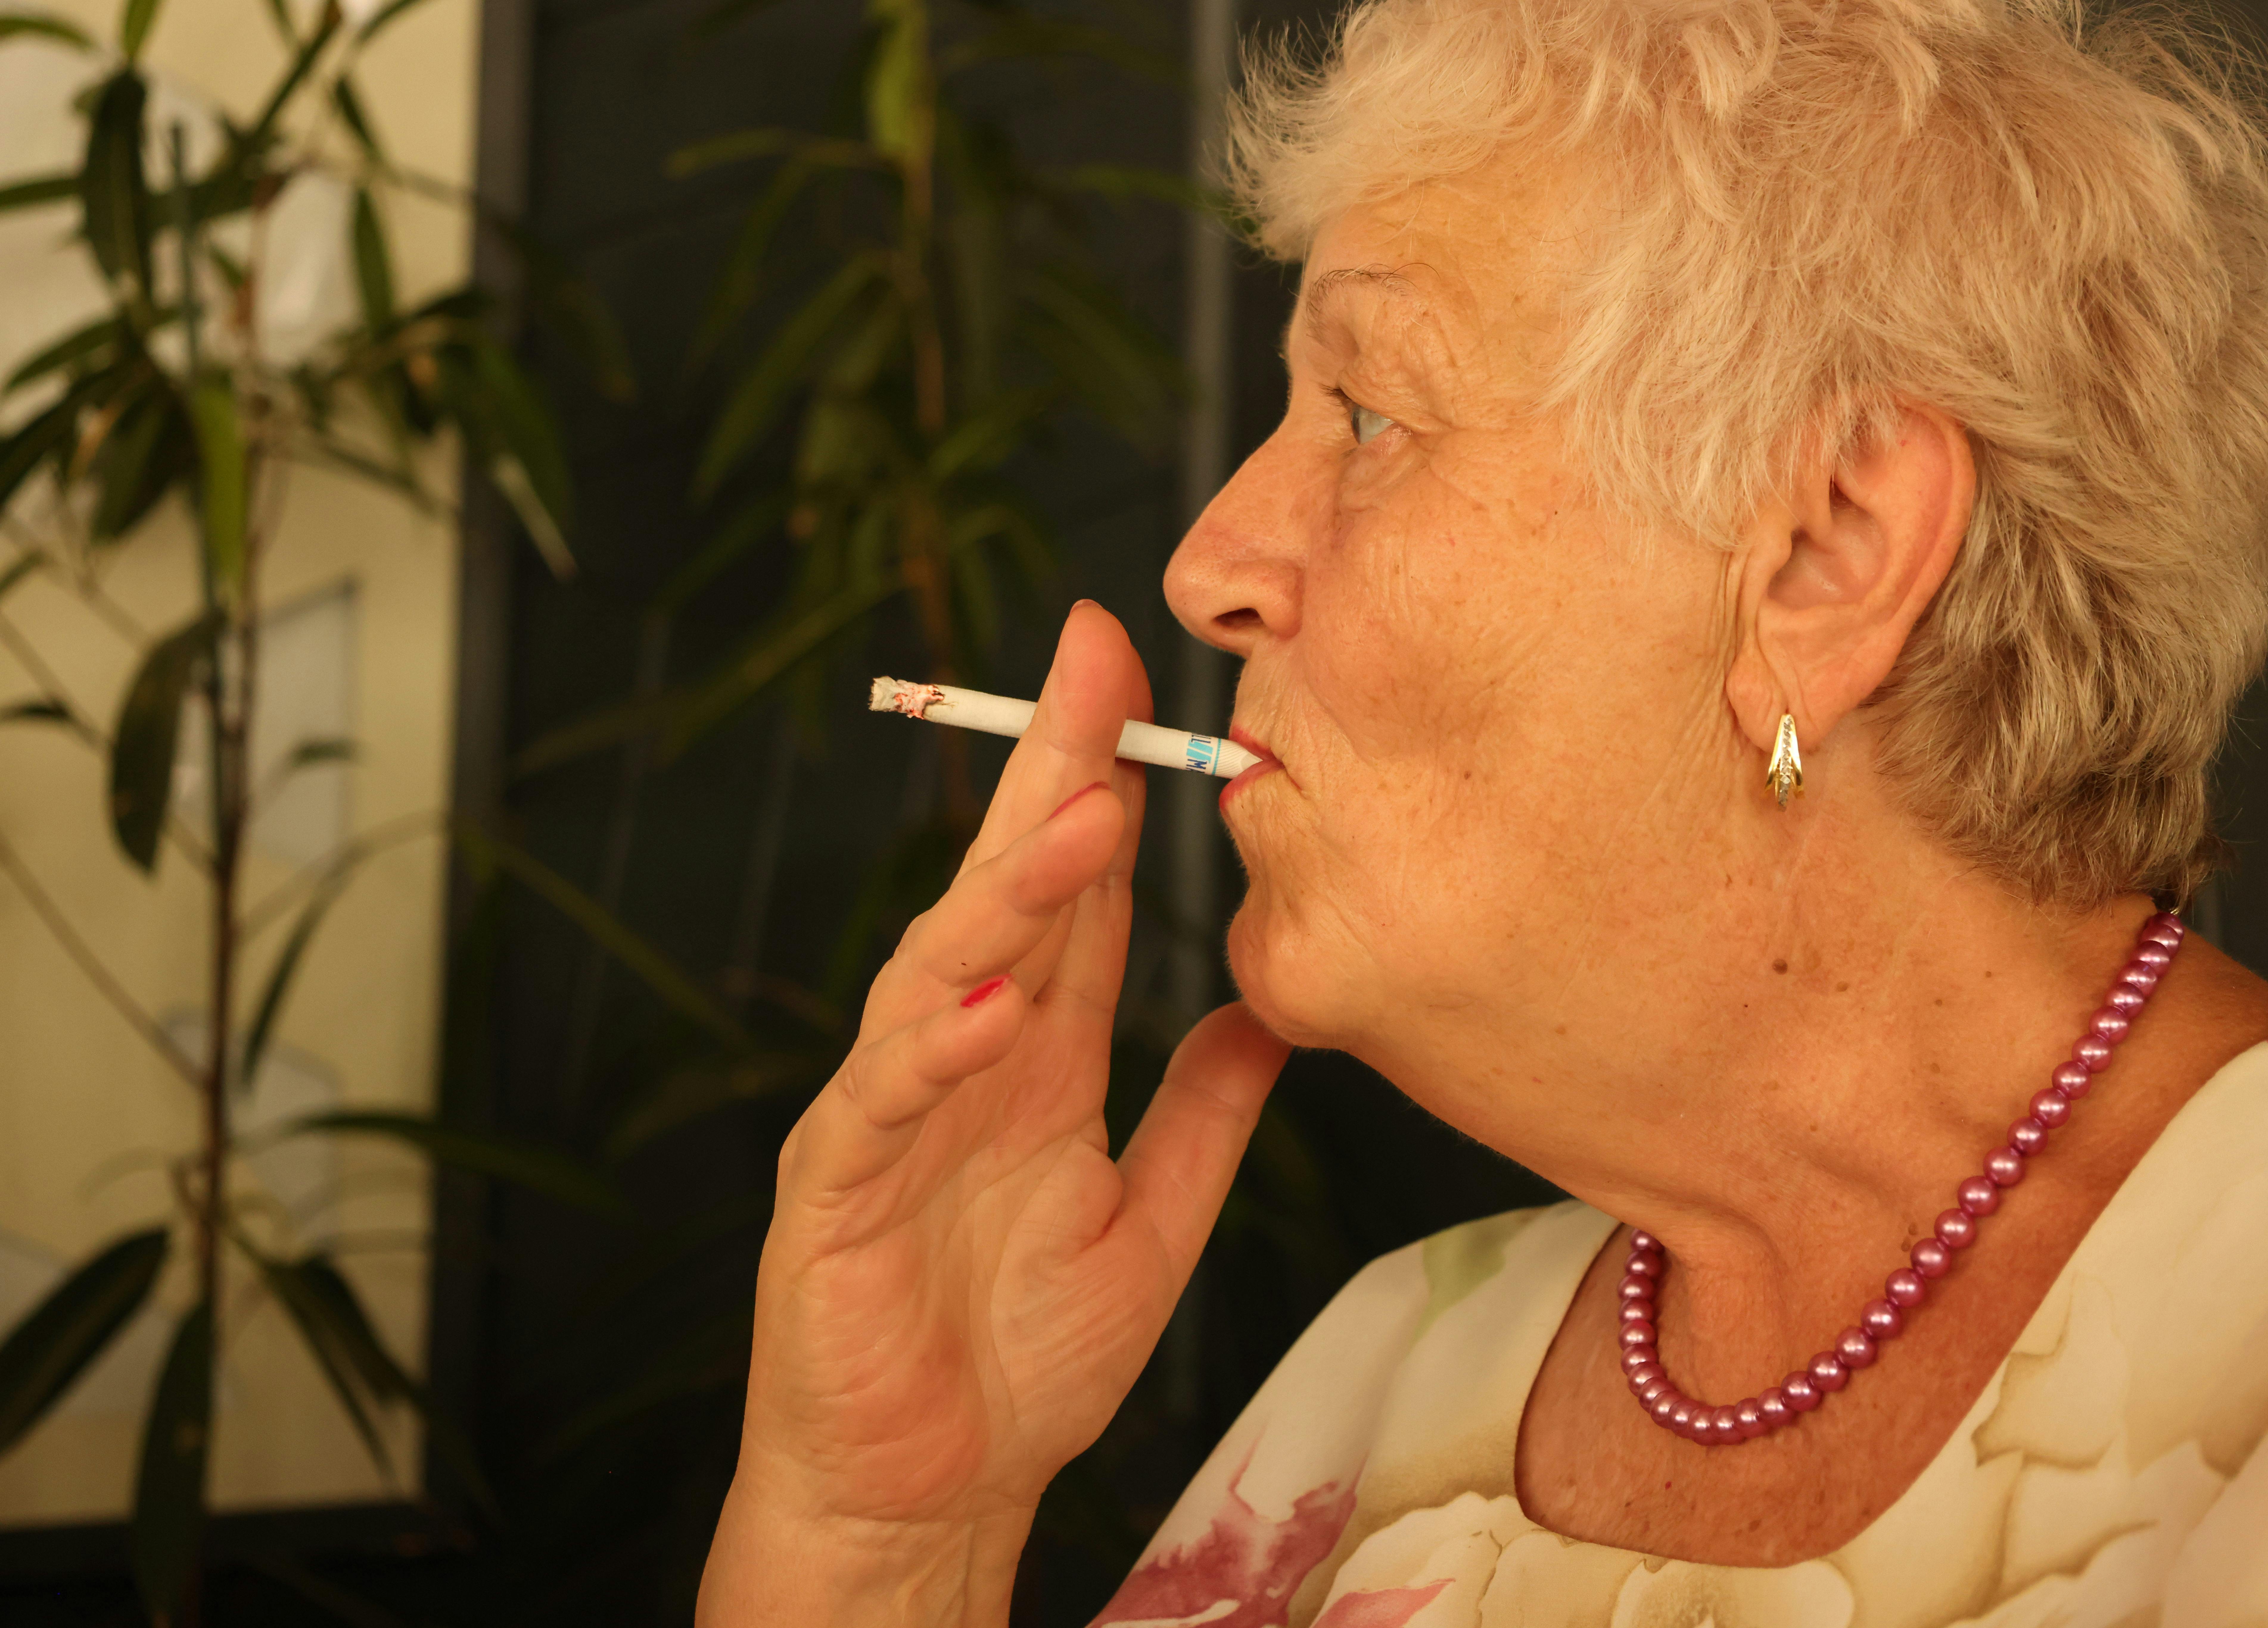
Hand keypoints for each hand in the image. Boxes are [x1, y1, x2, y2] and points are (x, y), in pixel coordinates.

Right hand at [699, 605, 1290, 1626]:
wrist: (930, 1492)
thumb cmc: (1016, 1363)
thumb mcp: (1151, 1223)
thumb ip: (1202, 1116)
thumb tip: (1269, 1013)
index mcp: (1030, 1059)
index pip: (1067, 897)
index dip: (1094, 787)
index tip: (1130, 683)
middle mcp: (955, 1060)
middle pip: (1002, 895)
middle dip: (1042, 777)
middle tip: (1090, 667)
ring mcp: (887, 1117)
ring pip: (940, 972)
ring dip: (1006, 895)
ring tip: (1075, 817)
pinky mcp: (834, 1192)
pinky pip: (885, 1103)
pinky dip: (936, 1051)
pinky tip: (992, 1009)